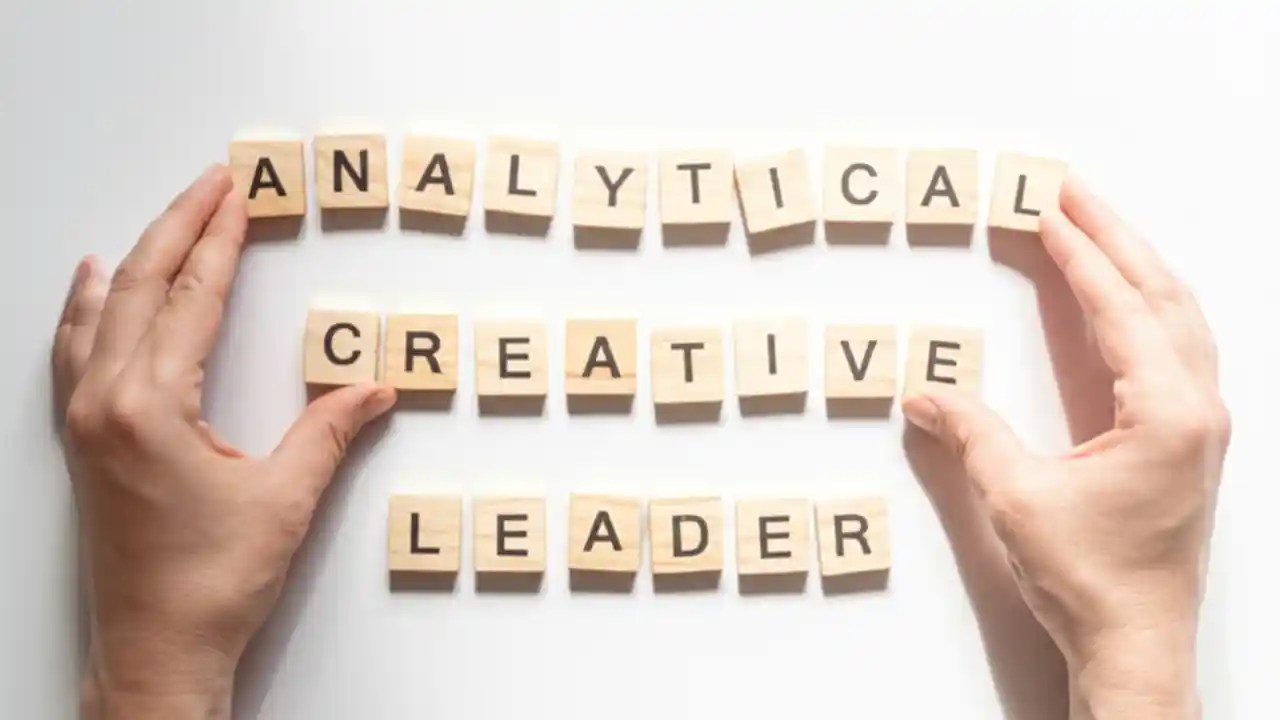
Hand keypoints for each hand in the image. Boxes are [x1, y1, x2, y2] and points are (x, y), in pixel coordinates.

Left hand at [52, 166, 396, 718]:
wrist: (157, 650)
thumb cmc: (208, 585)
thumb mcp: (284, 499)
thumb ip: (329, 433)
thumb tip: (371, 389)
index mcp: (149, 407)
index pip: (191, 299)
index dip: (220, 242)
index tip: (237, 197)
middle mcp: (106, 404)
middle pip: (142, 287)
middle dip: (179, 227)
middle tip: (212, 184)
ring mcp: (86, 422)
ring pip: (103, 312)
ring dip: (139, 257)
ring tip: (163, 218)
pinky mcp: (85, 443)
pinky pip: (76, 350)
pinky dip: (88, 308)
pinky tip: (93, 288)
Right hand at [903, 177, 1228, 718]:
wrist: (1135, 640)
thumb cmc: (1091, 579)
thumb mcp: (1017, 498)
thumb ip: (971, 434)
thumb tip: (926, 393)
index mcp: (1168, 413)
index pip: (1121, 308)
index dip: (1080, 254)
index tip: (1048, 210)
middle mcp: (1197, 408)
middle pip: (1163, 295)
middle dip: (1116, 236)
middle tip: (1073, 190)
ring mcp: (1200, 423)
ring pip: (1178, 317)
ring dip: (1136, 265)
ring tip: (1096, 226)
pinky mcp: (1188, 439)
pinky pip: (1177, 346)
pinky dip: (1147, 306)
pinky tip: (1123, 298)